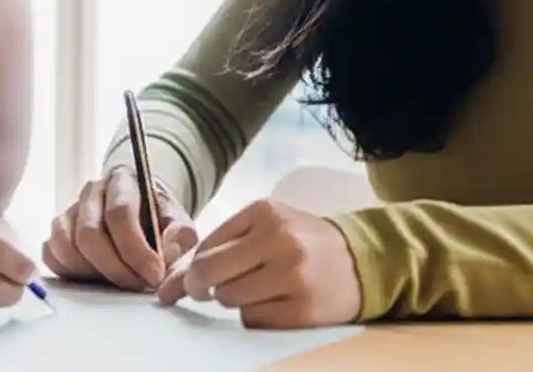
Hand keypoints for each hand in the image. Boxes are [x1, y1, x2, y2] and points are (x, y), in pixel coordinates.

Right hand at [42, 165, 197, 289]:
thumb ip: (179, 236)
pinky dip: (72, 273)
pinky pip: (52, 255)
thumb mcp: (178, 221)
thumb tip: (165, 254)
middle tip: (138, 285)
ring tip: (120, 281)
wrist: (140, 208)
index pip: (120, 213)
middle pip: (89, 233)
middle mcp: (92, 192)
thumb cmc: (157, 216)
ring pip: (67, 246)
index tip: (154, 275)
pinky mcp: (57, 232)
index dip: (136, 250)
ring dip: (93, 273)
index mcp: (122, 182)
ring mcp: (70, 211)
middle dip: (115, 268)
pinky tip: (96, 278)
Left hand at [157, 199, 360, 329]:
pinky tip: (275, 303)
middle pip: (210, 273)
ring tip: (258, 289)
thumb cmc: (302, 242)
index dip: (190, 269)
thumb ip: (223, 245)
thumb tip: (170, 284)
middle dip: (199, 287)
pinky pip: (252, 320)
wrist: (361, 260)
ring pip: (229, 299)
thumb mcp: (268, 226)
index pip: (205, 246)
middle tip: (205, 292)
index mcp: (264, 211)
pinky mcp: (301, 308)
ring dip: (234, 300)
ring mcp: (292, 274)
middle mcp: (278, 239)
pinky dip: (256, 316)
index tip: (188, 282)